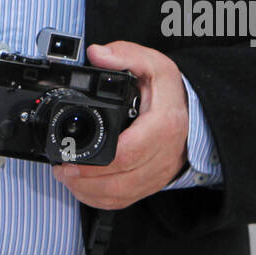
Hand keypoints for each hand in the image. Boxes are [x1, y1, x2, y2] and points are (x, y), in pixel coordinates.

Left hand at [51, 41, 189, 210]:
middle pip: (122, 180)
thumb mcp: (152, 63)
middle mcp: (163, 154)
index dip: (98, 162)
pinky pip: (126, 200)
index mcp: (163, 125)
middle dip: (86, 180)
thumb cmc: (170, 91)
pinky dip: (102, 199)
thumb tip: (97, 54)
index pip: (129, 152)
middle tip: (62, 170)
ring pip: (122, 195)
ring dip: (90, 192)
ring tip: (67, 178)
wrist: (193, 113)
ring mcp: (158, 172)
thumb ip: (125, 54)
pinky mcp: (153, 182)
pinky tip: (84, 188)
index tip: (72, 159)